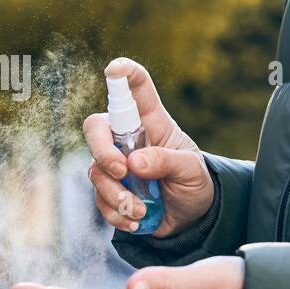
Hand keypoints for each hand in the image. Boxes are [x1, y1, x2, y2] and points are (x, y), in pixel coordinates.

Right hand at [84, 57, 213, 237]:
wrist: (191, 218)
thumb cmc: (194, 183)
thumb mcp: (192, 171)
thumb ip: (167, 162)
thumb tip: (134, 162)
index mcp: (152, 122)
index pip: (137, 89)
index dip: (124, 74)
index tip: (115, 69)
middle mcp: (127, 139)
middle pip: (96, 128)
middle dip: (102, 149)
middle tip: (121, 170)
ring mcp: (115, 165)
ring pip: (95, 169)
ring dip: (115, 193)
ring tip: (140, 209)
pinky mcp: (110, 191)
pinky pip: (99, 199)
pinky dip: (116, 213)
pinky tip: (136, 219)